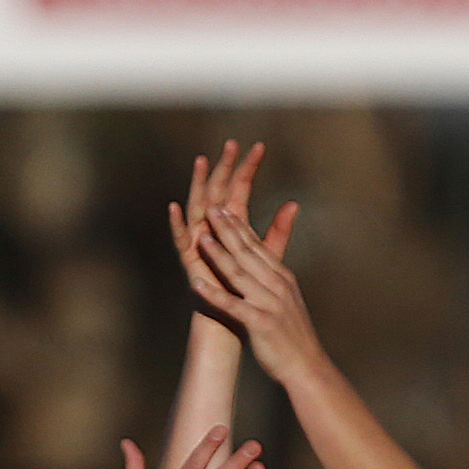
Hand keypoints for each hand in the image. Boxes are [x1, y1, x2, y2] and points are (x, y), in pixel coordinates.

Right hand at [166, 141, 299, 281]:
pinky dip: (177, 225)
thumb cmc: (249, 294)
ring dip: (198, 184)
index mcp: (232, 227)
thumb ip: (278, 232)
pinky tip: (175, 207)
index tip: (260, 146)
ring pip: (197, 208)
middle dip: (225, 168)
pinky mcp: (190, 264)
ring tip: (201, 161)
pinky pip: (181, 241)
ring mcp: (201, 244)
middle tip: (232, 143)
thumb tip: (294, 204)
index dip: (248, 168)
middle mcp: (214, 231)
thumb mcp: (267, 257)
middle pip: (218, 191)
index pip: (239, 189)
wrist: (237, 325)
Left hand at [175, 158, 325, 380]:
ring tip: (202, 238)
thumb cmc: (294, 337)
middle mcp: (277, 286)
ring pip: (240, 273)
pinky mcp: (260, 323)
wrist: (307, 366)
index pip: (258, 247)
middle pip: (248, 253)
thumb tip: (268, 264)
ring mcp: (269, 304)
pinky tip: (197, 284)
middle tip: (211, 209)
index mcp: (282, 278)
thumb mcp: (288, 300)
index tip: (224, 209)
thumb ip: (276, 279)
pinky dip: (214, 294)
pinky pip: (233, 306)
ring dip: (219, 255)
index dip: (239, 227)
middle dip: (228, 230)